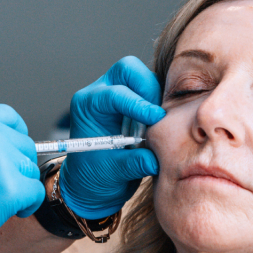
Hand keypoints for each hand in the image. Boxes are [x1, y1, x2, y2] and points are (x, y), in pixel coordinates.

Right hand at [0, 92, 44, 252]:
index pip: (9, 116)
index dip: (14, 133)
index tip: (10, 149)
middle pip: (24, 145)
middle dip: (16, 165)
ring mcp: (1, 162)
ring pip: (30, 169)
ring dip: (20, 185)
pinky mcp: (11, 189)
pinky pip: (36, 193)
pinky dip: (28, 204)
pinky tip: (9, 211)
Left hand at [59, 56, 165, 218]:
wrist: (95, 182)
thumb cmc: (93, 176)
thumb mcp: (110, 173)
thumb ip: (131, 164)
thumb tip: (154, 159)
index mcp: (88, 106)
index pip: (113, 94)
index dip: (137, 104)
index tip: (156, 119)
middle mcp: (103, 92)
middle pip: (129, 70)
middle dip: (148, 88)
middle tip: (159, 115)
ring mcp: (122, 92)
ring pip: (146, 77)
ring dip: (158, 97)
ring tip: (160, 125)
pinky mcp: (138, 99)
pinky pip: (157, 90)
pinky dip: (164, 103)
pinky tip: (163, 125)